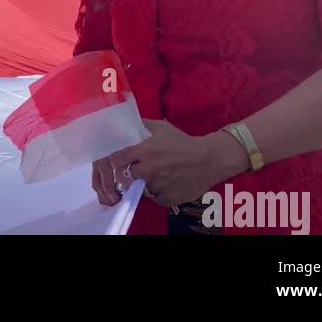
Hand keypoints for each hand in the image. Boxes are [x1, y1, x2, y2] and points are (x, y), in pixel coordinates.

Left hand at [92, 120, 248, 207]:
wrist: (209, 159)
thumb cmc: (183, 142)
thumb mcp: (161, 128)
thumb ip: (142, 126)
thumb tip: (125, 122)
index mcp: (144, 151)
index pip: (115, 160)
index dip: (112, 164)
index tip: (113, 165)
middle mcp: (148, 169)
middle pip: (124, 178)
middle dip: (123, 178)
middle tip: (129, 175)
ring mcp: (157, 186)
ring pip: (139, 190)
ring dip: (141, 185)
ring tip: (151, 177)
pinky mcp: (166, 199)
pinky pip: (154, 199)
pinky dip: (155, 194)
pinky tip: (163, 184)